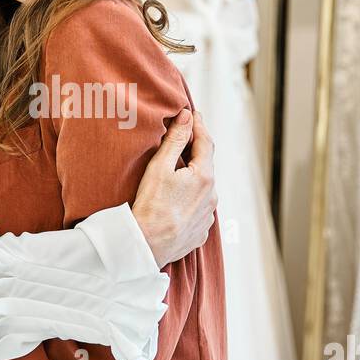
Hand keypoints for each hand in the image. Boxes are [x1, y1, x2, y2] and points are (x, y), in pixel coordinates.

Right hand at [132, 108, 216, 266]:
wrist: (146, 245)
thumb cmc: (151, 205)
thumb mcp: (160, 167)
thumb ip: (175, 140)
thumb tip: (187, 117)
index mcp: (205, 177)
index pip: (206, 143)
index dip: (199, 126)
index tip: (194, 114)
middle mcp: (212, 196)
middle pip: (205, 167)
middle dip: (196, 153)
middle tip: (184, 140)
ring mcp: (208, 216)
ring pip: (203, 190)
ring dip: (193, 179)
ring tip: (177, 174)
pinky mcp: (201, 232)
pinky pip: (199, 210)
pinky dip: (190, 201)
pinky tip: (176, 202)